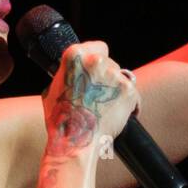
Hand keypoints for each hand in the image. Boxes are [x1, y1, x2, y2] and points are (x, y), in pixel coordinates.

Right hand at [42, 41, 140, 156]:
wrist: (76, 141)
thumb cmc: (61, 119)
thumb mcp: (53, 88)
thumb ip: (67, 73)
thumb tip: (75, 70)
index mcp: (75, 56)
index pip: (97, 46)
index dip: (99, 58)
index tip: (100, 69)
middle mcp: (96, 61)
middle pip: (111, 63)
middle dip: (108, 78)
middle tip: (100, 96)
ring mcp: (114, 75)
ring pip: (123, 78)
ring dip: (118, 90)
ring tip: (107, 108)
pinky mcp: (129, 90)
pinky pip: (134, 95)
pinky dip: (130, 104)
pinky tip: (119, 114)